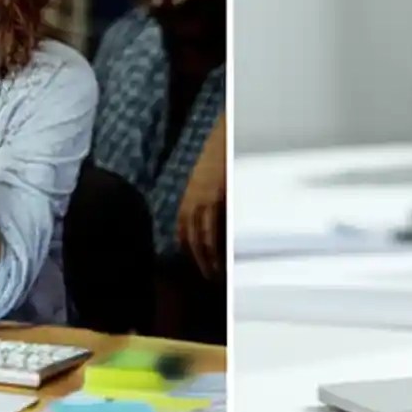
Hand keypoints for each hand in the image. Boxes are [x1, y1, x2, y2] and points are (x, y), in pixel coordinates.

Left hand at [178, 114, 225, 278]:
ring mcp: (206, 200)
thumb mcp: (207, 176)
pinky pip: (219, 228)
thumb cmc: (220, 152)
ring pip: (204, 238)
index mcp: (189, 195)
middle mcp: (193, 200)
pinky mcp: (221, 198)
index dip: (188, 248)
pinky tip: (228, 256)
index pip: (183, 229)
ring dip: (209, 259)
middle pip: (192, 238)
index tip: (195, 262)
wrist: (227, 134)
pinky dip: (221, 246)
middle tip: (209, 277)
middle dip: (199, 260)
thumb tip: (213, 214)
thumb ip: (206, 195)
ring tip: (218, 275)